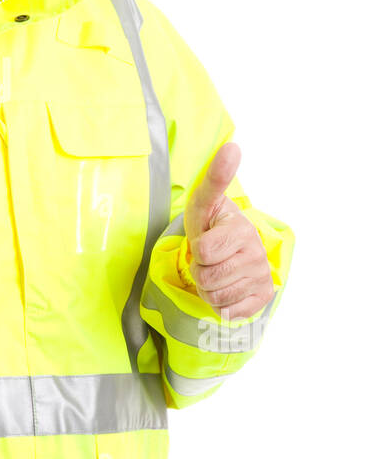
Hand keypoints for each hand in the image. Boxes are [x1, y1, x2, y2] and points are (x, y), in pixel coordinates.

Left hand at [183, 142, 273, 319]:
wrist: (230, 251)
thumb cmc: (211, 225)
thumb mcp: (205, 202)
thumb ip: (215, 177)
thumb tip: (232, 145)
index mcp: (242, 229)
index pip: (204, 251)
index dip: (197, 248)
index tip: (206, 239)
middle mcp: (257, 254)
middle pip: (206, 277)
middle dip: (200, 270)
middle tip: (209, 258)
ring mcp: (262, 278)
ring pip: (214, 297)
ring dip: (207, 288)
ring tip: (216, 271)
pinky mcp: (262, 299)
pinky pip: (227, 313)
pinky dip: (220, 304)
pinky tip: (227, 287)